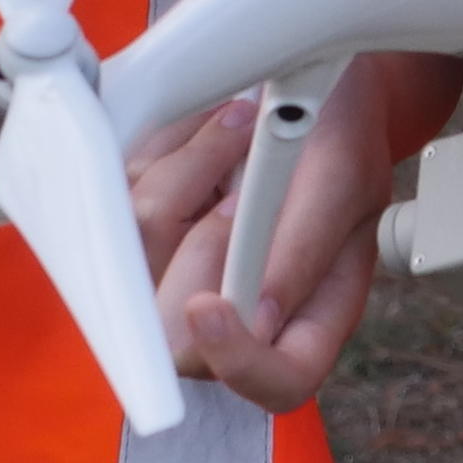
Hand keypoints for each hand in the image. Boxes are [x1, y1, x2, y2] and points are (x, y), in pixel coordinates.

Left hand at [144, 55, 454, 408]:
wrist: (306, 80)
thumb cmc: (340, 128)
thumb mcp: (342, 173)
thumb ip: (305, 249)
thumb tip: (260, 320)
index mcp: (315, 314)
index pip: (279, 382)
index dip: (237, 361)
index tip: (209, 308)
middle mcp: (247, 308)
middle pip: (181, 340)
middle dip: (200, 250)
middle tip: (241, 186)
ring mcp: (189, 272)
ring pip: (139, 257)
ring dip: (187, 174)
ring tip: (237, 129)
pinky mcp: (147, 230)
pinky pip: (121, 200)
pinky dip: (162, 151)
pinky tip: (205, 128)